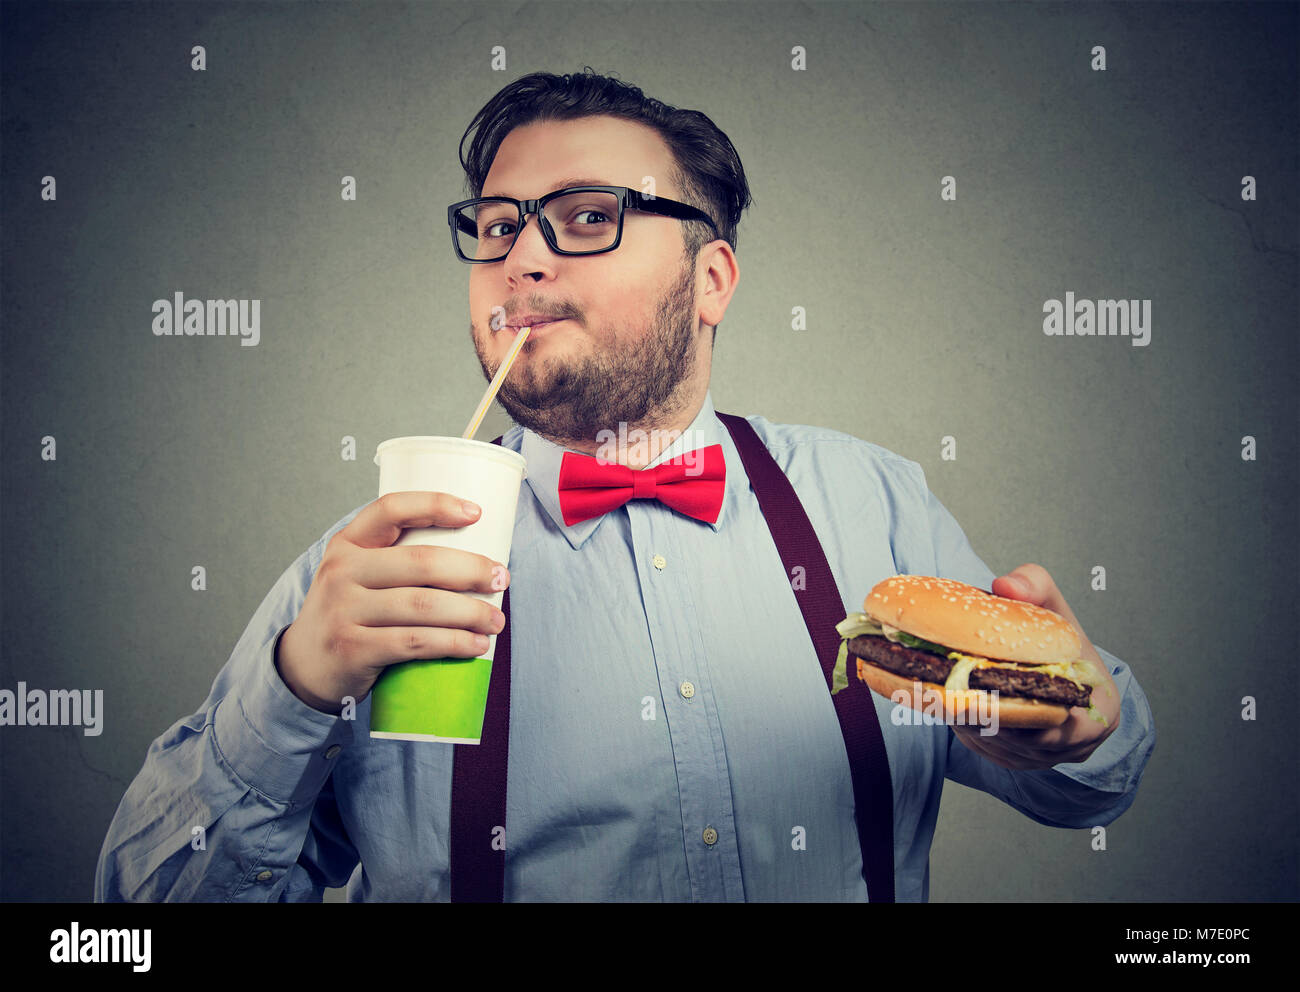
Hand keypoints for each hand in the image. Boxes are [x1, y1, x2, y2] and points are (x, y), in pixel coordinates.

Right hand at [275, 492, 509, 713]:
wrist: (304, 668)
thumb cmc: (350, 615)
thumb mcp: (357, 576)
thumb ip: (396, 560)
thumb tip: (474, 556)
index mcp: (347, 544)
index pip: (391, 509)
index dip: (436, 505)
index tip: (477, 513)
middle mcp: (342, 571)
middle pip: (421, 562)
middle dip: (471, 569)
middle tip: (502, 579)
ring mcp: (344, 611)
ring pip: (424, 606)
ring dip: (471, 612)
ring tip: (496, 621)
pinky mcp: (353, 649)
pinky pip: (415, 642)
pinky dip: (453, 643)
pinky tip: (476, 644)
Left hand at [951, 563, 1120, 768]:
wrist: (1057, 665)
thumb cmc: (1058, 636)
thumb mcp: (1054, 604)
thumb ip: (1035, 587)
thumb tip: (1005, 585)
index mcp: (1100, 714)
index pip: (1062, 725)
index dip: (1024, 710)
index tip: (984, 689)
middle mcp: (1075, 746)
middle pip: (1021, 737)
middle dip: (983, 712)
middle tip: (945, 687)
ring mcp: (1044, 759)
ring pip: (998, 746)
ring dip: (967, 721)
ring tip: (935, 690)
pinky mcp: (1016, 761)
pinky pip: (984, 749)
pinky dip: (962, 726)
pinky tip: (939, 701)